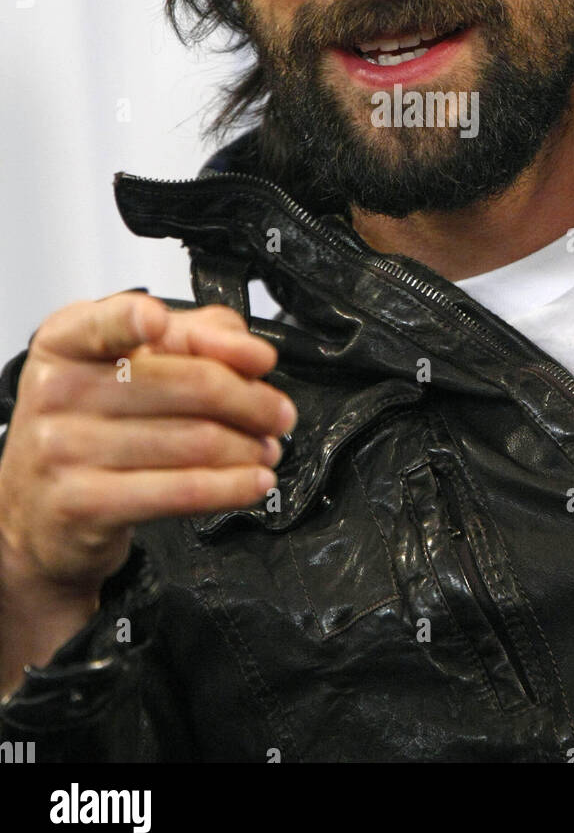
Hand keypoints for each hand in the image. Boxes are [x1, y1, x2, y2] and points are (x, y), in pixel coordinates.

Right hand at [0, 293, 293, 599]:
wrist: (36, 513)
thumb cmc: (88, 427)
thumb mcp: (125, 364)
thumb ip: (193, 336)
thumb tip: (250, 351)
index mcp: (67, 342)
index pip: (106, 323)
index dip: (137, 319)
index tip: (162, 323)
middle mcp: (58, 391)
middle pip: (186, 383)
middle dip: (252, 400)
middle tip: (277, 412)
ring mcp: (64, 450)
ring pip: (195, 440)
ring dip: (249, 447)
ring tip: (266, 448)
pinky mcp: (84, 504)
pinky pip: (181, 491)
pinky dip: (232, 486)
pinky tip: (253, 481)